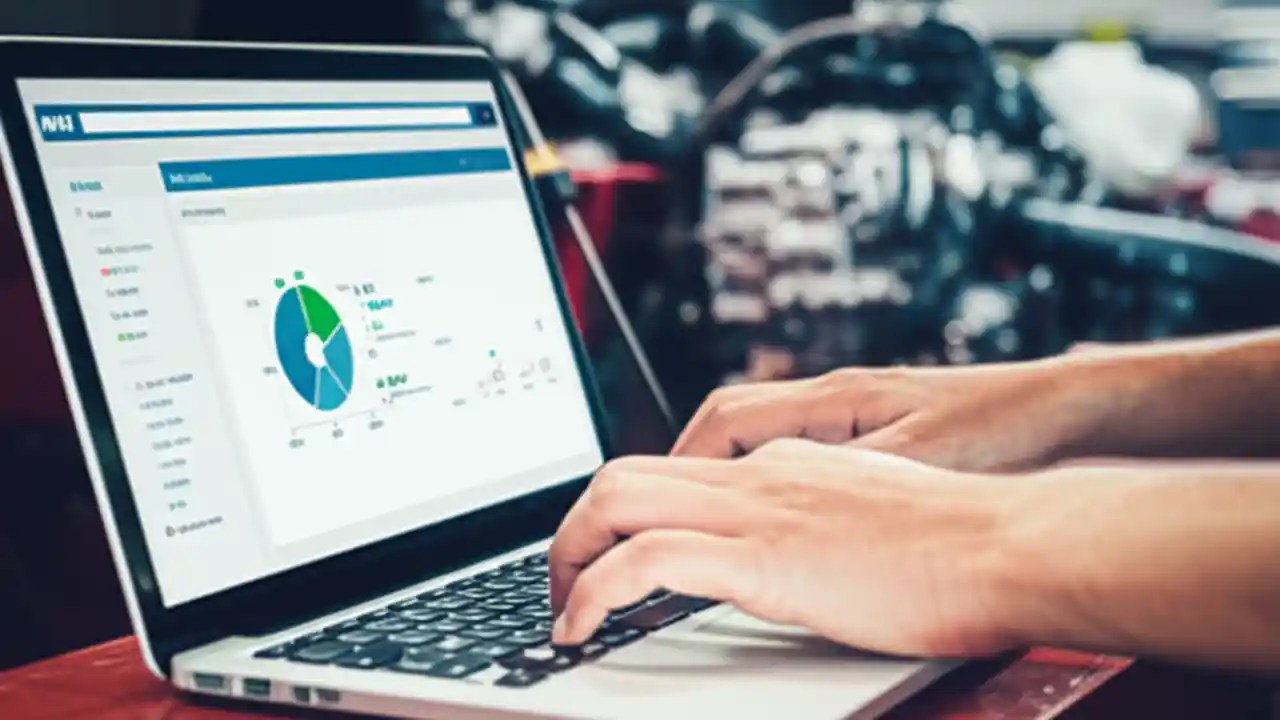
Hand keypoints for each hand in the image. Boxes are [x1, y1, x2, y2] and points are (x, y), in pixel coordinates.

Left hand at [549, 440, 1023, 656]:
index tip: (612, 555)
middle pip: (625, 472)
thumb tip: (806, 552)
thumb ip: (829, 522)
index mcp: (784, 465)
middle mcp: (758, 474)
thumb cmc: (968, 545)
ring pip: (617, 500)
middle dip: (575, 527)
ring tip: (561, 609)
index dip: (629, 512)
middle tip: (564, 580)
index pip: (676, 470)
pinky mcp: (762, 557)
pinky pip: (643, 562)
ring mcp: (757, 510)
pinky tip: (581, 628)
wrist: (1011, 544)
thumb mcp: (881, 516)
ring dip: (569, 553)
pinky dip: (594, 591)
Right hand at [672, 360, 1102, 471]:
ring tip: (706, 514)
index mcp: (834, 398)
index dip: (683, 459)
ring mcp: (851, 409)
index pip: (726, 418)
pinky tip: (776, 510)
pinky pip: (794, 445)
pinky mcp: (872, 426)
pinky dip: (765, 474)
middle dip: (687, 462)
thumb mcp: (921, 459)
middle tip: (664, 508)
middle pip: (729, 418)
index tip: (660, 498)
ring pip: (760, 431)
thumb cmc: (998, 426)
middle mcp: (833, 396)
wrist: (1057, 406)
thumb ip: (850, 473)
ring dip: (724, 468)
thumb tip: (782, 497)